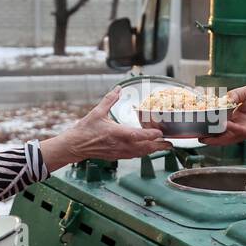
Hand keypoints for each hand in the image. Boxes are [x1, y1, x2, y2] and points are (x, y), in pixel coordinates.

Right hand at [40, 88, 170, 169]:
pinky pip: (134, 156)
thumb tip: (118, 89)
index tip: (161, 133)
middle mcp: (120, 145)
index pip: (137, 136)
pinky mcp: (117, 156)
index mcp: (116, 133)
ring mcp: (119, 152)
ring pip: (140, 154)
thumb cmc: (85, 130)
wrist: (75, 146)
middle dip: (158, 145)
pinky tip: (147, 150)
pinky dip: (143, 153)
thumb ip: (109, 100)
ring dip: (153, 150)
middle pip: (144, 148)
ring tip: (163, 147)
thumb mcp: (97, 112)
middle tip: (170, 142)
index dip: (150, 135)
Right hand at [202, 84, 245, 144]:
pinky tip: (223, 128)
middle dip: (209, 135)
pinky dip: (231, 131)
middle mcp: (238, 124)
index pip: (219, 121)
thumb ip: (234, 95)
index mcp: (235, 114)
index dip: (209, 123)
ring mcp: (245, 129)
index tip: (198, 123)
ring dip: (217, 138)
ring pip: (228, 136)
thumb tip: (222, 99)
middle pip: (221, 132)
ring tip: (205, 137)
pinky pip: (239, 133)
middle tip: (197, 136)